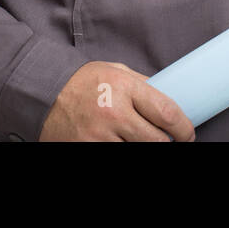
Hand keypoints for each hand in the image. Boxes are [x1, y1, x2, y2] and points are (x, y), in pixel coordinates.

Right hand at [38, 60, 194, 141]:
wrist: (42, 94)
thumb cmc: (81, 81)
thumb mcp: (113, 71)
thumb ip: (141, 85)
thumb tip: (170, 98)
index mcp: (123, 86)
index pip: (167, 113)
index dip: (184, 128)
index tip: (187, 133)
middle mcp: (113, 112)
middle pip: (158, 141)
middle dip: (167, 143)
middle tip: (168, 140)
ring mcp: (100, 135)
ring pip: (140, 152)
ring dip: (143, 147)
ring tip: (138, 138)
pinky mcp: (88, 149)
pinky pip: (117, 156)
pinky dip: (123, 150)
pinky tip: (121, 142)